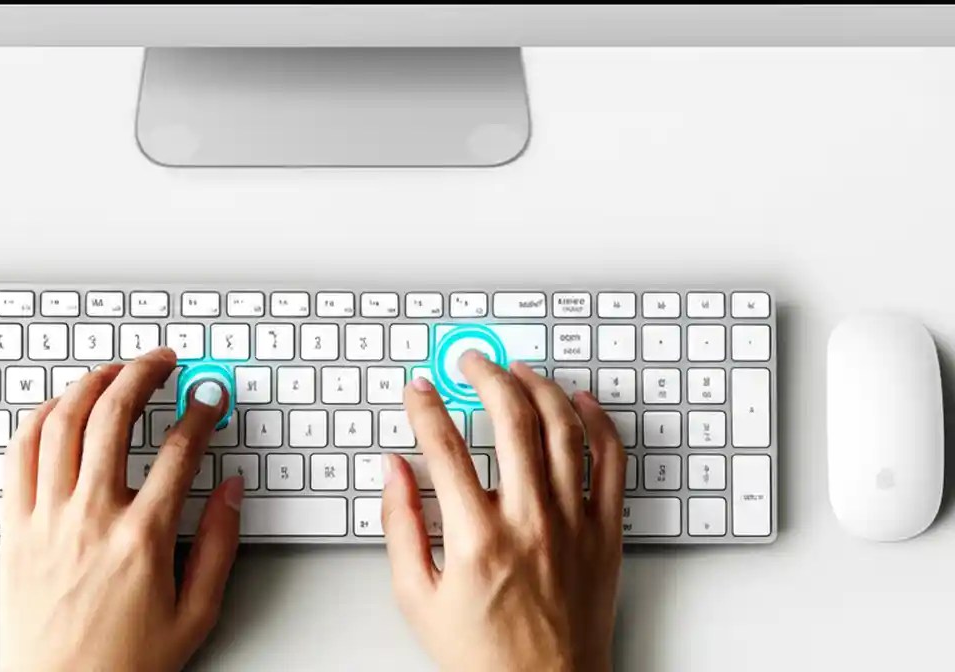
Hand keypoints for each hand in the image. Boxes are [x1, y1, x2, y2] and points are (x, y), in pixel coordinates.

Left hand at [0, 347, 242, 671]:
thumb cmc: (124, 665)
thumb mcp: (196, 613)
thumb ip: (220, 544)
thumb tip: (232, 490)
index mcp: (142, 539)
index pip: (180, 450)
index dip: (201, 412)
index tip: (210, 397)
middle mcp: (91, 517)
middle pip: (116, 415)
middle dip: (145, 373)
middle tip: (164, 361)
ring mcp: (46, 518)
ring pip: (63, 422)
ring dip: (92, 382)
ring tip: (115, 370)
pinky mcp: (14, 526)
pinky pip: (20, 452)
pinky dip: (41, 417)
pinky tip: (62, 406)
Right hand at [382, 352, 625, 671]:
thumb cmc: (483, 655)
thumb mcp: (416, 597)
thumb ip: (401, 525)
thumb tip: (394, 469)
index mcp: (476, 539)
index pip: (444, 447)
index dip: (425, 407)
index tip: (418, 389)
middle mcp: (529, 522)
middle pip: (509, 419)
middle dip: (485, 375)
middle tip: (470, 362)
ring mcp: (573, 523)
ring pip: (562, 427)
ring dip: (538, 386)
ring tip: (518, 370)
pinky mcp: (605, 532)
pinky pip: (610, 461)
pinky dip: (597, 422)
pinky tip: (579, 403)